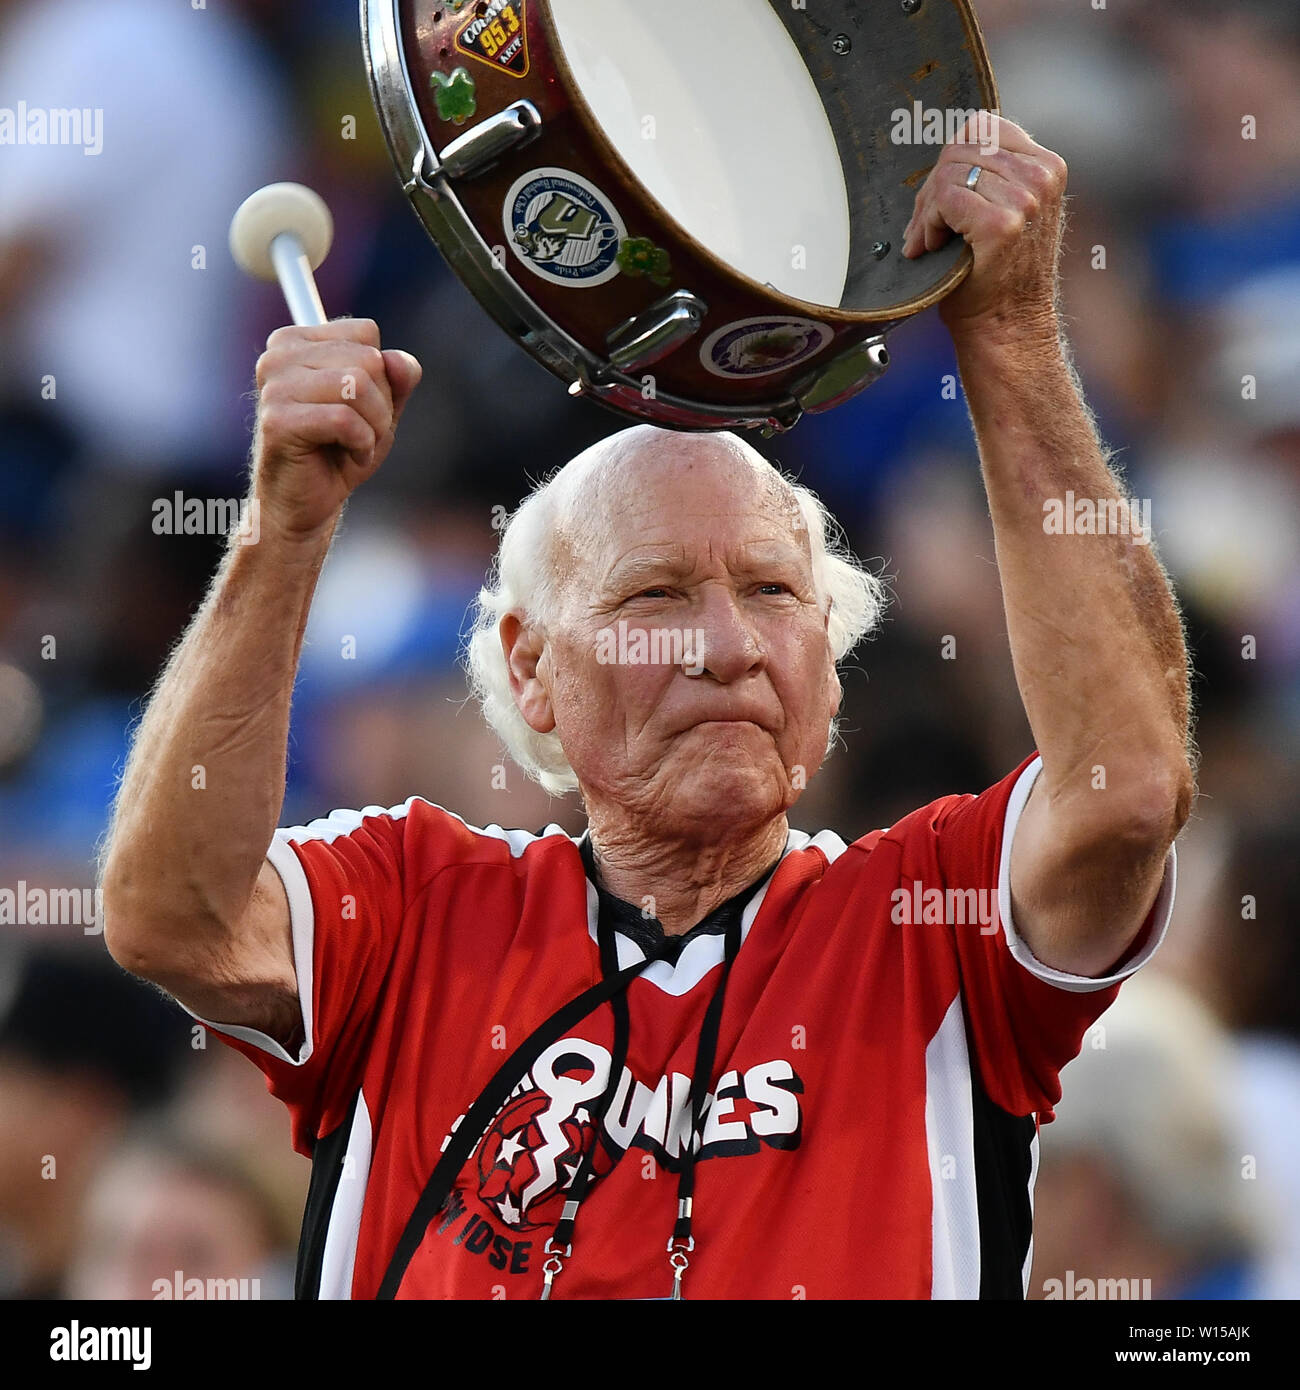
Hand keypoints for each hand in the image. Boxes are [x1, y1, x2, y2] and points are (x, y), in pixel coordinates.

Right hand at [251, 319, 422, 539]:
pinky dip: (363, 444)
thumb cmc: (340, 453)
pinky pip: (345, 419)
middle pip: (367, 359)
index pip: (365, 333)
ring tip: (359, 445)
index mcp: (296, 341)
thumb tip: (399, 360)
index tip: (363, 406)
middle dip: (382, 404)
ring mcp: (274, 386)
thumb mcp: (381, 409)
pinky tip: (352, 457)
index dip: (382, 375)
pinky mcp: (278, 420)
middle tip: (364, 433)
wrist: (306, 504)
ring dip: (375, 426)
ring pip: (357, 385)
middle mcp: (278, 355)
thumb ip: (397, 379)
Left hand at [901, 115, 1067, 340]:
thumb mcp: (1006, 210)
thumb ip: (990, 174)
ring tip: (927, 240)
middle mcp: (1042, 176)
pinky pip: (945, 199)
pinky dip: (927, 224)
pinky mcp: (1002, 223)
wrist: (1006, 325)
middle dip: (931, 188)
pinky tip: (930, 247)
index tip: (941, 197)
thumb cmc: (996, 274)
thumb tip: (945, 149)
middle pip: (960, 147)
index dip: (951, 158)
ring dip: (926, 211)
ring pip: (950, 172)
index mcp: (1047, 165)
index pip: (982, 126)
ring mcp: (1026, 198)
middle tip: (923, 226)